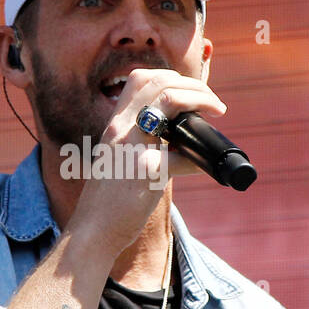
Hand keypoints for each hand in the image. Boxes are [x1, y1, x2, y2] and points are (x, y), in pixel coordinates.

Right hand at [68, 67, 227, 256]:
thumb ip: (140, 143)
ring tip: (216, 111)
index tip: (190, 91)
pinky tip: (206, 167)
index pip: (139, 79)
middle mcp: (120, 128)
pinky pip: (183, 156)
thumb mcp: (118, 160)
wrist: (92, 231)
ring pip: (170, 99)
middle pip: (158, 81)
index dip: (171, 77)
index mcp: (114, 124)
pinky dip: (200, 159)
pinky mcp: (147, 171)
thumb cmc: (108, 200)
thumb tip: (179, 143)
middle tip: (212, 101)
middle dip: (192, 84)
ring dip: (200, 99)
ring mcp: (132, 146)